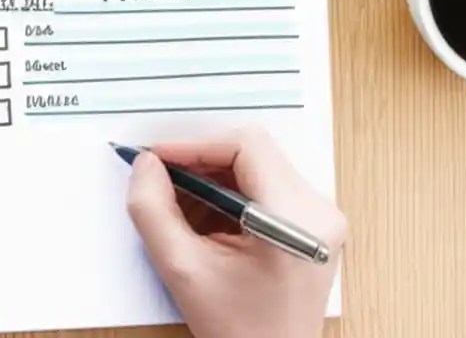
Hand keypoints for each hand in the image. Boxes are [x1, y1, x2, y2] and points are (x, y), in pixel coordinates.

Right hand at [126, 129, 346, 337]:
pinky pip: (266, 189)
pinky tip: (205, 223)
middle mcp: (317, 210)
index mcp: (294, 217)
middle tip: (163, 180)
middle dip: (201, 163)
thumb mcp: (182, 270)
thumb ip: (154, 211)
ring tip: (181, 209)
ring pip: (257, 169)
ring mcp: (319, 217)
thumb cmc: (238, 331)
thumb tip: (146, 165)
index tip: (158, 158)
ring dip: (214, 181)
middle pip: (252, 154)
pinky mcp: (312, 226)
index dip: (195, 146)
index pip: (245, 147)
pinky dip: (230, 196)